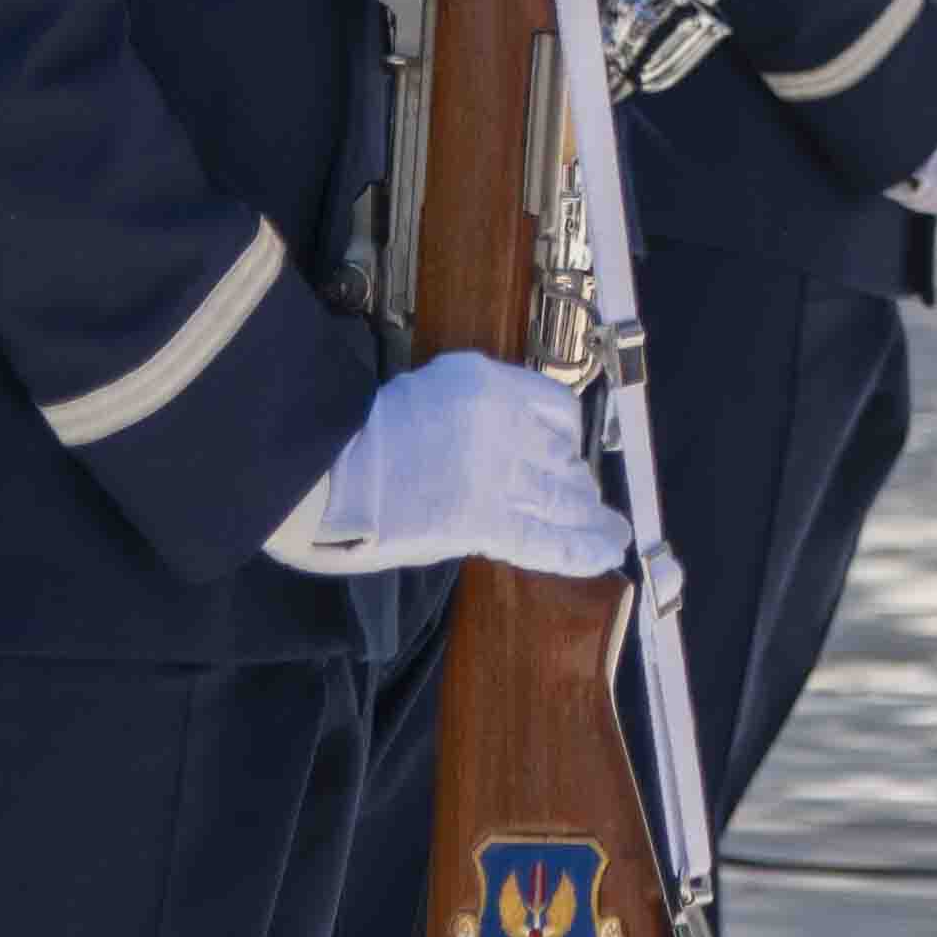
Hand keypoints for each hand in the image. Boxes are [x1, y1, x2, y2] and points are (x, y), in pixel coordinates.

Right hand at [266, 353, 625, 576]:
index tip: (565, 450)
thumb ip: (459, 419)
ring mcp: (500, 472)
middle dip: (573, 481)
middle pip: (560, 455)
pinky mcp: (488, 521)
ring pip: (563, 498)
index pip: (553, 406)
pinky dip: (578, 549)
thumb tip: (477, 450)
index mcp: (485, 382)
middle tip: (579, 498)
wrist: (325, 462)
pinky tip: (604, 555)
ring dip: (588, 519)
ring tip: (611, 533)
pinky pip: (547, 539)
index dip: (566, 435)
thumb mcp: (419, 398)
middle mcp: (505, 422)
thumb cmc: (349, 433)